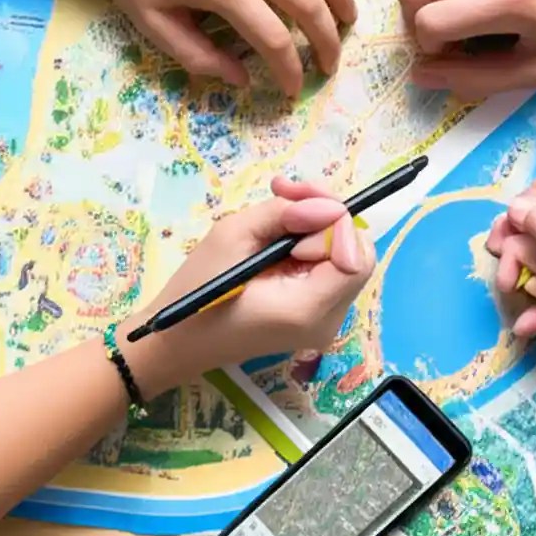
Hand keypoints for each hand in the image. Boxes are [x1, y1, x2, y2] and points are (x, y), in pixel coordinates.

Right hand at [123, 177, 374, 397]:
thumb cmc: (198, 292)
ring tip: (280, 204)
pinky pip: (330, 271)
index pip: (354, 256)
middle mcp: (327, 323)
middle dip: (328, 217)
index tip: (293, 204)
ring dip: (319, 226)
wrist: (178, 341)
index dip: (332, 222)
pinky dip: (313, 245)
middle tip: (287, 194)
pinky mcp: (315, 317)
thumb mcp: (231, 238)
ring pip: (347, 259)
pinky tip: (282, 230)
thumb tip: (328, 206)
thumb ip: (283, 215)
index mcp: (307, 310)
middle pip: (357, 256)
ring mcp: (324, 324)